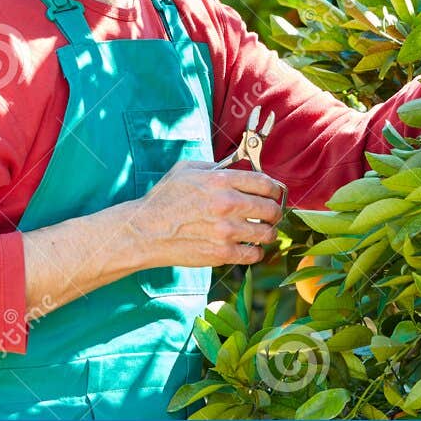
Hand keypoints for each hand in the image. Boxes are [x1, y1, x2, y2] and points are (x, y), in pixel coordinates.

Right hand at [121, 160, 286, 268]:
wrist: (145, 231)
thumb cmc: (164, 199)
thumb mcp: (186, 169)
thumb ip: (214, 166)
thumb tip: (237, 167)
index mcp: (220, 180)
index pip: (265, 183)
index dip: (275, 189)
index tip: (275, 194)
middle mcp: (227, 204)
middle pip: (271, 209)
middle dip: (274, 212)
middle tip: (271, 214)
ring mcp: (226, 231)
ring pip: (267, 233)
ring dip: (268, 232)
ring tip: (263, 232)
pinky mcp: (221, 254)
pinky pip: (254, 254)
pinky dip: (256, 252)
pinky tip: (250, 247)